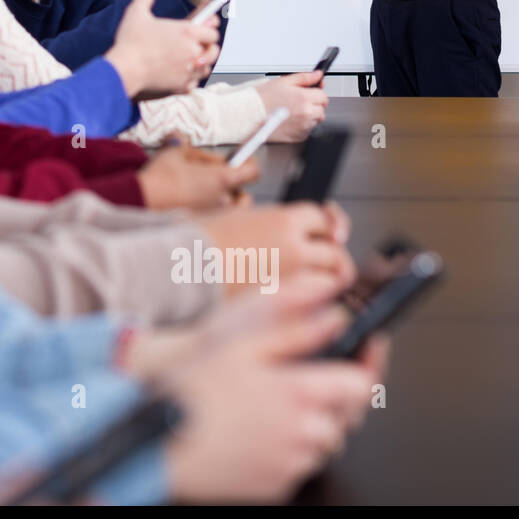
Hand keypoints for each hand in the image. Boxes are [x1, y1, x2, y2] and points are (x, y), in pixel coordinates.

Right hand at [104, 0, 219, 98]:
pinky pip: (193, 84)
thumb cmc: (131, 45)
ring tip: (193, 59)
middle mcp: (191, 52)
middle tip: (202, 43)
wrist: (124, 70)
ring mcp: (187, 71)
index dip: (210, 28)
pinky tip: (183, 75)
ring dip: (201, 63)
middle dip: (209, 46)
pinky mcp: (180, 86)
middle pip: (214, 50)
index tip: (208, 25)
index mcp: (186, 33)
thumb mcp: (136, 13)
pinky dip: (190, 80)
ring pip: (206, 68)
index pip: (212, 31)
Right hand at [137, 142, 259, 209]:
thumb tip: (181, 137)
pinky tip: (196, 206)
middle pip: (238, 186)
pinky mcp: (202, 226)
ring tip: (202, 191)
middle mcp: (223, 200)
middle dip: (225, 177)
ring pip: (228, 204)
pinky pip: (215, 218)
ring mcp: (214, 216)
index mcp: (222, 179)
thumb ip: (185, 146)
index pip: (252, 171)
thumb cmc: (160, 177)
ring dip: (221, 196)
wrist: (140, 202)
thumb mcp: (174, 152)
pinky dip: (211, 211)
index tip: (241, 156)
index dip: (248, 162)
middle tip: (206, 171)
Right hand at [161, 275, 377, 502]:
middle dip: (333, 396)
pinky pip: (297, 464)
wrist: (154, 439)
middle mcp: (302, 434)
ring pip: (322, 443)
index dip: (364, 366)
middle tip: (301, 377)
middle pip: (345, 417)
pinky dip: (287, 447)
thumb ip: (297, 327)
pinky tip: (256, 428)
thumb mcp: (242, 342)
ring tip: (270, 404)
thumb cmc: (192, 388)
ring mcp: (289, 465)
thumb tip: (335, 313)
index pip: (361, 385)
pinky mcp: (274, 486)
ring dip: (310, 423)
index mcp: (299, 394)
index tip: (362, 354)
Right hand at [194, 201, 355, 290]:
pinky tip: (302, 299)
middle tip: (327, 258)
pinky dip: (315, 301)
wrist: (183, 269)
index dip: (326, 224)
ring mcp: (293, 278)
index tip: (326, 230)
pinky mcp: (285, 304)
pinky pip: (315, 303)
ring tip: (321, 282)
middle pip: (335, 249)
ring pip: (333, 278)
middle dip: (332, 254)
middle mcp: (294, 247)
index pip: (322, 217)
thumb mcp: (233, 214)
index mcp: (282, 221)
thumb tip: (274, 225)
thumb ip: (262, 220)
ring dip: (329, 279)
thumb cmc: (197, 241)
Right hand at [255, 71, 328, 140]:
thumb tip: (317, 75)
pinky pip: (307, 131)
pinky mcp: (298, 137)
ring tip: (291, 112)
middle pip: (321, 109)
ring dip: (308, 116)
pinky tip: (289, 121)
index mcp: (304, 98)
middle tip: (297, 103)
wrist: (249, 115)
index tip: (309, 94)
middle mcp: (306, 113)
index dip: (316, 94)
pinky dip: (301, 126)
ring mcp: (303, 126)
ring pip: (315, 120)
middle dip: (313, 105)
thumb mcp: (282, 82)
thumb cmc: (262, 99)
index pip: (323, 96)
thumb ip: (304, 78)